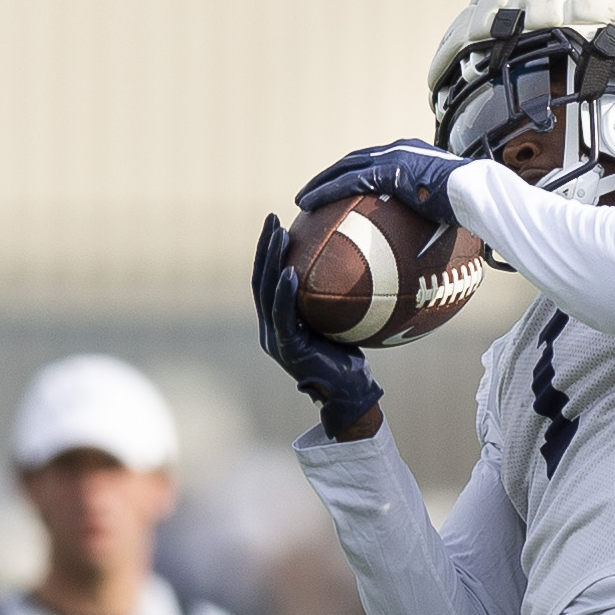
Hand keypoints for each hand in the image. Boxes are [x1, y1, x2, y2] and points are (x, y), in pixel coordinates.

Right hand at [253, 215, 384, 438]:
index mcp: (278, 322)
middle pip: (260, 280)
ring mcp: (275, 340)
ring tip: (279, 235)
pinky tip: (289, 271)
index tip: (277, 223)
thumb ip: (333, 297)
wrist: (349, 395)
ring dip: (271, 261)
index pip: (267, 280)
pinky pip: (282, 315)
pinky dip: (284, 292)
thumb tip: (353, 261)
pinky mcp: (287, 350)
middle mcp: (270, 330)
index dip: (267, 252)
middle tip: (272, 219)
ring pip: (266, 293)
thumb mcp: (339, 321)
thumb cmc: (350, 358)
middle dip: (264, 247)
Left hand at [295, 138, 467, 228]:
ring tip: (304, 201)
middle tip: (314, 193)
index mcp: (413, 158)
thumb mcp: (451, 216)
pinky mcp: (386, 170)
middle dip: (331, 175)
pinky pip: (347, 182)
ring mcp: (391, 158)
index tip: (343, 190)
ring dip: (321, 183)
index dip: (356, 174)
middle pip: (355, 161)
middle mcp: (399, 151)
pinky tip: (309, 205)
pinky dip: (325, 192)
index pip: (377, 163)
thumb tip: (432, 260)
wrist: (477, 193)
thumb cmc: (471, 208)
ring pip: (344, 168)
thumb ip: (436, 229)